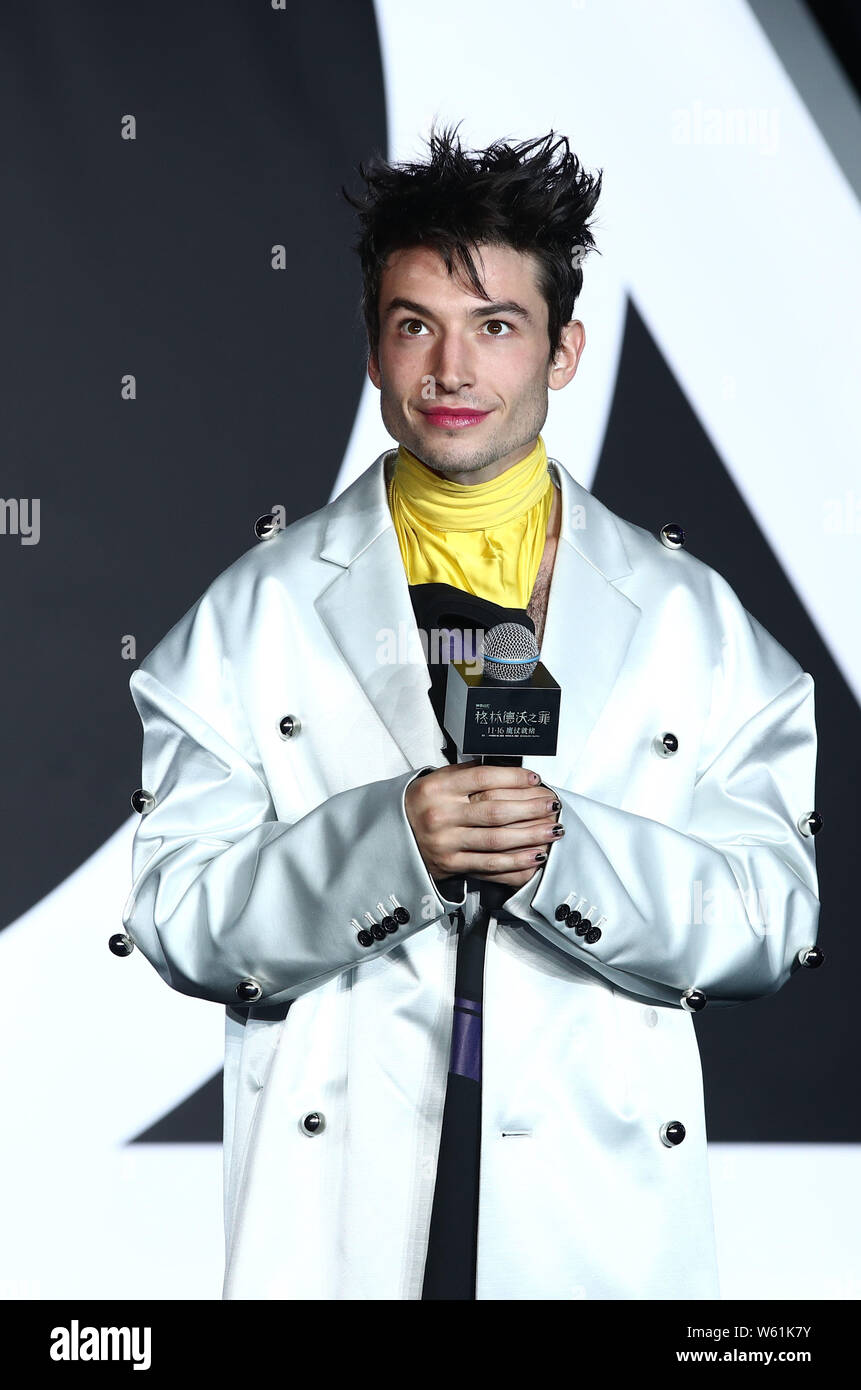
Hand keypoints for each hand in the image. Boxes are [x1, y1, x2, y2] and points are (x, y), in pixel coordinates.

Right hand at [405, 760, 562, 889]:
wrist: (392, 836)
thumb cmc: (422, 804)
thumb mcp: (438, 781)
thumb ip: (469, 775)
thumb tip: (513, 775)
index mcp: (438, 787)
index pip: (484, 778)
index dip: (515, 778)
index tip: (536, 780)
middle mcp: (441, 814)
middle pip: (496, 810)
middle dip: (531, 808)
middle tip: (553, 805)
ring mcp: (446, 842)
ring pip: (498, 840)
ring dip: (531, 835)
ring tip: (553, 829)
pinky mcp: (451, 865)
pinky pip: (491, 865)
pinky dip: (517, 862)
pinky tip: (535, 855)